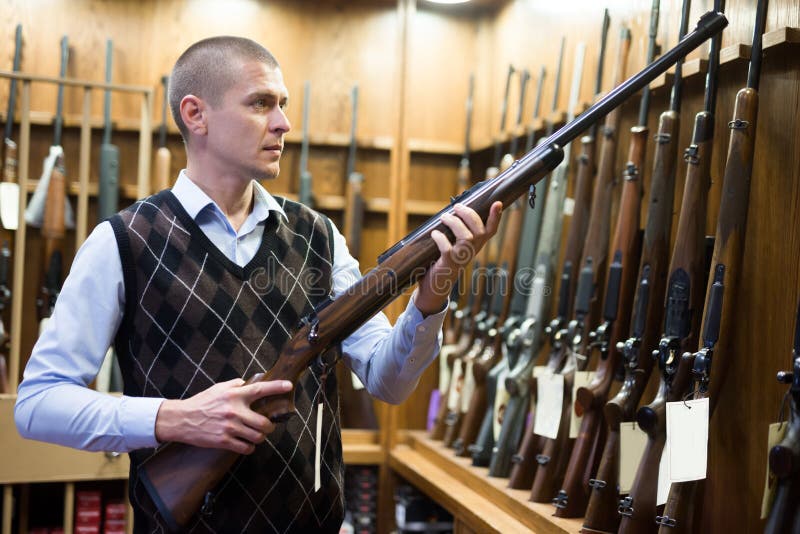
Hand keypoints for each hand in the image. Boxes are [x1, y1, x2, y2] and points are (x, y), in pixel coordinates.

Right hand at [155, 378, 292, 453]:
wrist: (181, 419)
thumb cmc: (201, 402)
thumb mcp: (218, 388)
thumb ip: (236, 385)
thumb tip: (249, 383)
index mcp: (234, 395)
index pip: (260, 389)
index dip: (276, 387)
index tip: (289, 386)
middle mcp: (234, 411)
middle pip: (264, 423)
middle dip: (269, 427)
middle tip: (267, 427)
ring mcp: (230, 428)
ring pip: (257, 437)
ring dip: (260, 438)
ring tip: (256, 435)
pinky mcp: (224, 441)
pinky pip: (246, 448)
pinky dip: (249, 448)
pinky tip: (247, 445)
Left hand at [415, 201, 502, 315]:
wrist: (435, 286)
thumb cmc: (443, 261)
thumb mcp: (454, 245)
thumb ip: (456, 231)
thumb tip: (452, 210)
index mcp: (475, 246)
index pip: (490, 231)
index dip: (496, 217)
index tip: (497, 203)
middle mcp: (471, 252)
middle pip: (480, 231)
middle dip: (470, 215)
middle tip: (457, 207)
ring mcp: (461, 259)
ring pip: (467, 238)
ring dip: (455, 223)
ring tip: (444, 217)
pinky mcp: (448, 264)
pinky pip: (447, 249)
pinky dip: (440, 238)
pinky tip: (434, 233)